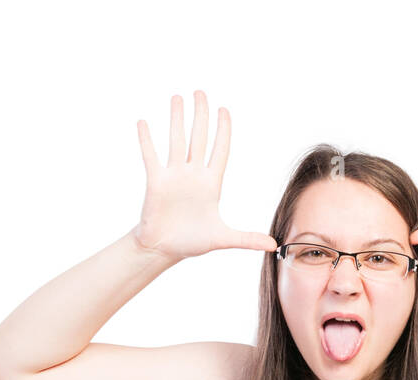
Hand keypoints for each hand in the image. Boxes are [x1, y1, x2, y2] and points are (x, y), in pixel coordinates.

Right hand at [132, 91, 277, 262]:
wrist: (164, 249)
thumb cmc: (192, 242)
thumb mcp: (223, 238)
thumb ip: (247, 238)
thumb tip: (274, 244)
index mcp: (211, 184)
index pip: (220, 150)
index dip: (222, 131)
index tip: (224, 110)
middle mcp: (193, 175)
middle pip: (199, 138)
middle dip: (201, 115)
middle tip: (200, 92)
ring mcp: (174, 176)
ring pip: (176, 141)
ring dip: (177, 119)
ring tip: (177, 97)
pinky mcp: (156, 182)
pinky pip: (151, 156)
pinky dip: (147, 140)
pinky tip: (143, 122)